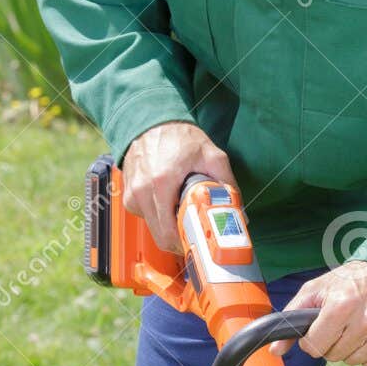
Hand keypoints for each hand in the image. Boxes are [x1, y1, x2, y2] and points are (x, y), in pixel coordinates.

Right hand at [121, 121, 238, 254]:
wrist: (152, 122)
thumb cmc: (179, 137)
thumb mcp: (211, 155)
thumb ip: (227, 183)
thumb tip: (237, 211)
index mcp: (161, 183)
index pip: (169, 233)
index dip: (187, 243)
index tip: (201, 242)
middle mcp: (142, 192)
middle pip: (161, 237)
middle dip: (182, 239)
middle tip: (198, 232)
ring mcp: (132, 195)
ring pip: (153, 229)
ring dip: (171, 227)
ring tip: (184, 211)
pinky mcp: (129, 197)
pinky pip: (147, 218)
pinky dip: (160, 217)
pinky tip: (170, 202)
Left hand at [268, 261, 366, 365]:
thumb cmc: (354, 279)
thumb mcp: (318, 288)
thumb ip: (292, 316)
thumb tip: (275, 351)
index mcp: (342, 306)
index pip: (314, 347)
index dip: (313, 337)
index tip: (321, 325)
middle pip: (333, 356)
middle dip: (332, 341)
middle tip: (342, 321)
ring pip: (353, 361)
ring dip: (351, 347)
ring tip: (359, 324)